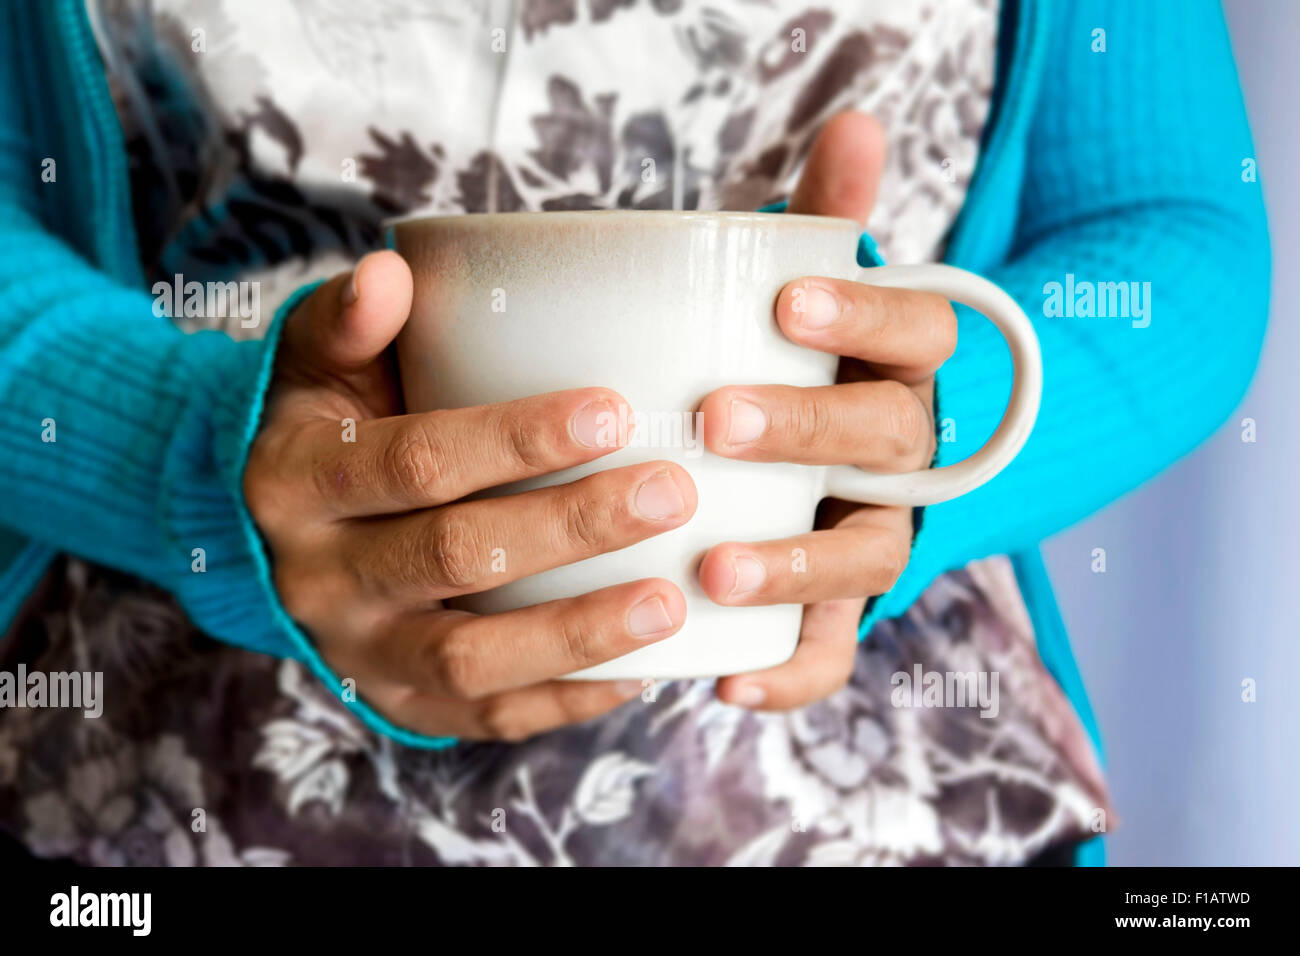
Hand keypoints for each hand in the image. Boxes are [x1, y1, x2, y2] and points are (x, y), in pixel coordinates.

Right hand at [244, 251, 696, 739]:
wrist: (274, 532)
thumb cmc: (328, 424)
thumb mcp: (316, 363)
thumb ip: (349, 321)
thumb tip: (390, 272)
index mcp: (298, 481)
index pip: (414, 460)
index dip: (513, 440)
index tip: (615, 412)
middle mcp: (317, 578)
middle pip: (453, 556)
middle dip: (570, 526)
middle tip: (671, 492)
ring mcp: (359, 653)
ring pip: (471, 659)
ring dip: (577, 632)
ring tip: (672, 601)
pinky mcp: (399, 706)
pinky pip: (487, 718)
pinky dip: (566, 699)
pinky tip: (644, 667)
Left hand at [697, 112, 955, 709]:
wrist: (852, 457)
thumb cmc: (811, 365)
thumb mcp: (823, 289)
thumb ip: (830, 218)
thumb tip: (856, 121)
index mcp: (903, 366)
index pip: (916, 329)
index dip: (865, 313)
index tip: (792, 297)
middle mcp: (907, 454)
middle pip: (886, 444)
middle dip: (809, 432)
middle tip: (719, 420)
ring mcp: (880, 532)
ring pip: (865, 556)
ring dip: (797, 566)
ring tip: (717, 569)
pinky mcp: (847, 605)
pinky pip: (837, 650)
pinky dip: (791, 675)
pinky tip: (727, 682)